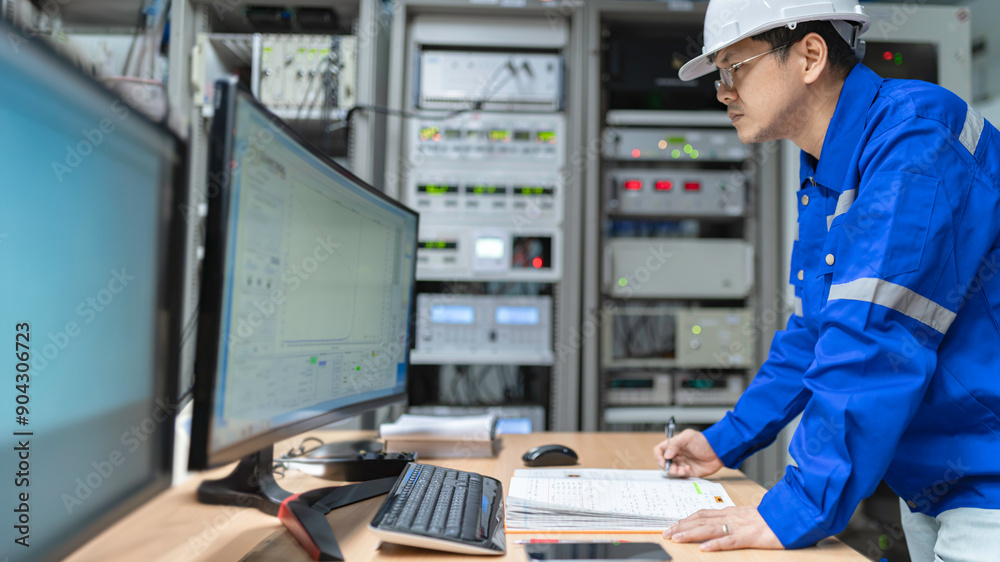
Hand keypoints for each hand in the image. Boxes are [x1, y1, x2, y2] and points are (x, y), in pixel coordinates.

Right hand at [652, 429, 722, 477]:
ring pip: (671, 471)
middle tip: (674, 468)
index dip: (658, 457)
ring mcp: (681, 463)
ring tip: (683, 469)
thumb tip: (666, 455)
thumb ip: (674, 444)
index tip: (663, 461)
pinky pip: (680, 476)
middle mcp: (676, 455)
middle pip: (663, 463)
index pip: (659, 451)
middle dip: (667, 467)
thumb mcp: (687, 437)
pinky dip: (682, 474)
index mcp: (673, 446)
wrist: (718, 451)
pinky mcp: (688, 472)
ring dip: (674, 472)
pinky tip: (688, 469)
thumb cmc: (703, 441)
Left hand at [663, 506, 783, 551]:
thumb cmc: (773, 517)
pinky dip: (716, 544)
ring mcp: (740, 526)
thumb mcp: (749, 515)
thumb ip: (734, 517)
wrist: (792, 515)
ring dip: (691, 533)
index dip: (686, 519)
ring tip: (677, 538)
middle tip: (667, 533)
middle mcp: (731, 517)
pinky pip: (731, 540)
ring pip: (710, 528)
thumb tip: (720, 521)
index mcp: (730, 512)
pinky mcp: (750, 537)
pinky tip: (705, 548)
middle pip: (701, 520)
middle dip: (682, 526)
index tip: (673, 525)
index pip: (703, 514)